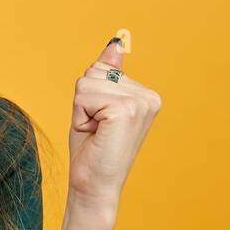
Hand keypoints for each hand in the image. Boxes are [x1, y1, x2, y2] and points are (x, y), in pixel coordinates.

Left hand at [67, 38, 161, 212]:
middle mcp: (149, 96)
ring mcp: (140, 102)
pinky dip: (80, 115)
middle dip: (84, 102)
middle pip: (94, 72)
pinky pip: (84, 94)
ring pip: (87, 82)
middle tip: (95, 130)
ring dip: (81, 110)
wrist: (94, 186)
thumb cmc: (92, 150)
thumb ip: (108, 75)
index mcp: (146, 95)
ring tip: (95, 133)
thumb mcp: (96, 105)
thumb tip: (116, 43)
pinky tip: (95, 134)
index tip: (100, 123)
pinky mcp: (125, 110)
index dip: (88, 96)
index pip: (102, 69)